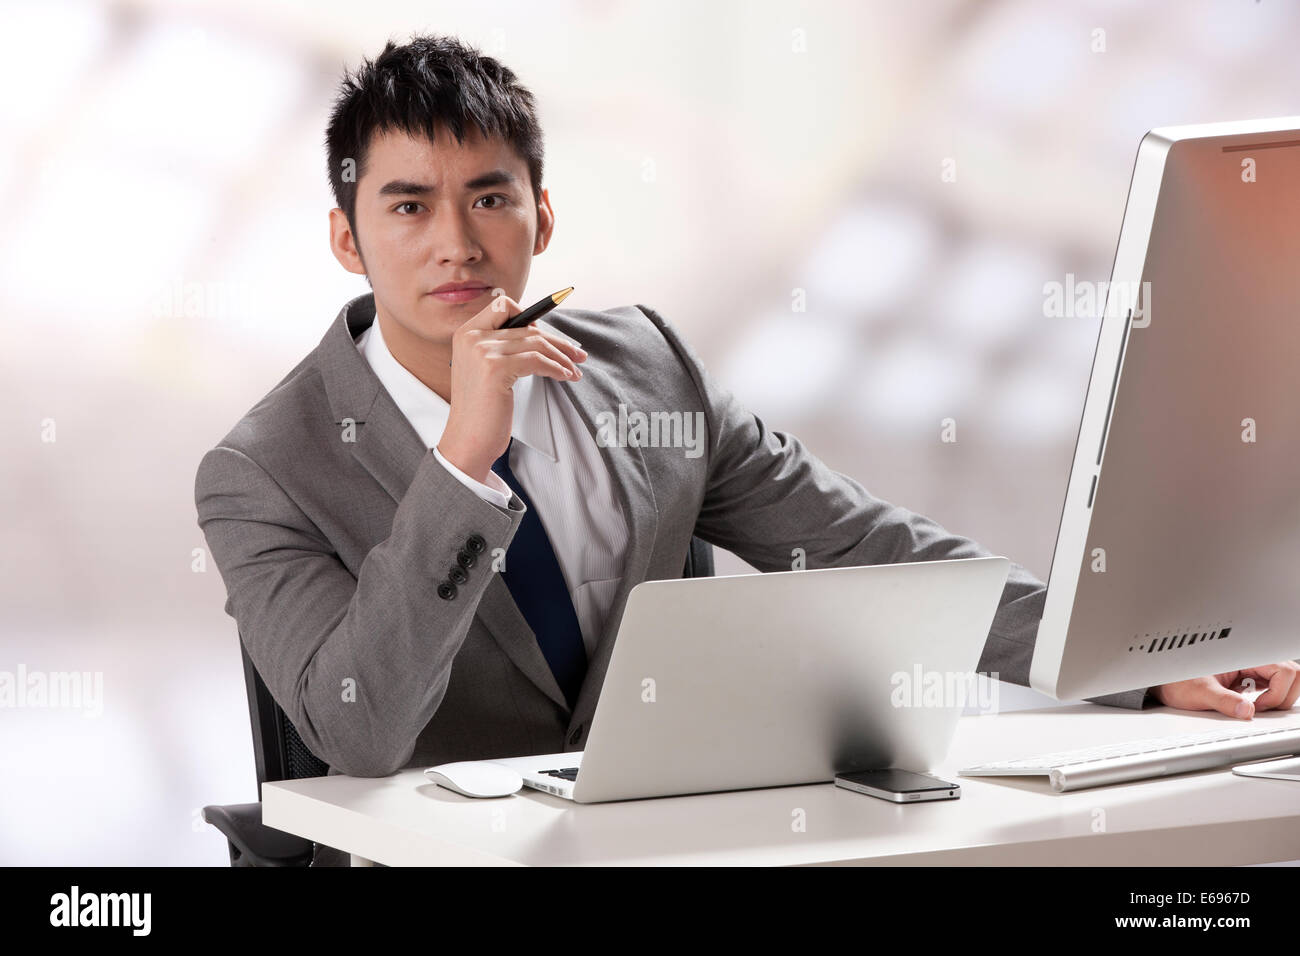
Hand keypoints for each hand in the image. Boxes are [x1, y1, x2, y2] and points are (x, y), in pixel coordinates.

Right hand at [437, 293, 585, 481]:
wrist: (467, 440)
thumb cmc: (480, 409)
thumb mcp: (483, 369)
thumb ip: (499, 346)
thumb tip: (537, 331)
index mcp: (466, 333)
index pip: (503, 305)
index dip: (530, 316)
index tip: (548, 335)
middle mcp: (471, 337)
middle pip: (527, 326)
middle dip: (558, 341)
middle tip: (577, 354)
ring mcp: (482, 351)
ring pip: (536, 342)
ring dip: (562, 356)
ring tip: (574, 369)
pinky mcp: (495, 368)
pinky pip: (538, 360)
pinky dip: (557, 368)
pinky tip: (565, 377)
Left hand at [1150, 661, 1299, 717]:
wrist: (1162, 681)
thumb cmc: (1175, 679)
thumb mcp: (1198, 691)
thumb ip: (1223, 700)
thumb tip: (1246, 711)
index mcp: (1242, 655)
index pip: (1283, 670)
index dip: (1277, 692)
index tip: (1257, 705)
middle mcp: (1251, 659)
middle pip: (1292, 675)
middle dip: (1282, 696)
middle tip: (1259, 707)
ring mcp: (1251, 669)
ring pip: (1285, 682)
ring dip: (1277, 698)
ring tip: (1254, 706)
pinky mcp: (1248, 678)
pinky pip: (1272, 687)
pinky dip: (1269, 699)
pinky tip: (1250, 704)